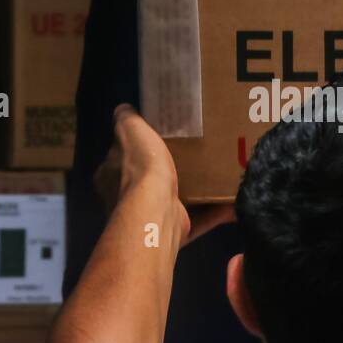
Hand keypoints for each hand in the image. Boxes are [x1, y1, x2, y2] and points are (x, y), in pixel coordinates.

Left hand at [93, 105, 231, 243]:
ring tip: (215, 177)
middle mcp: (126, 202)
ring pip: (173, 203)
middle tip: (190, 157)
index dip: (136, 150)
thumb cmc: (142, 167)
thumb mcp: (130, 130)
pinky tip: (232, 203)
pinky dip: (214, 213)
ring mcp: (150, 220)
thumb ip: (126, 119)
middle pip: (146, 183)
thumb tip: (123, 110)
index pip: (119, 161)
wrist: (156, 209)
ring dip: (194, 194)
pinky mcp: (174, 232)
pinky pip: (197, 221)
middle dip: (166, 173)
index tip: (156, 141)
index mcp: (110, 178)